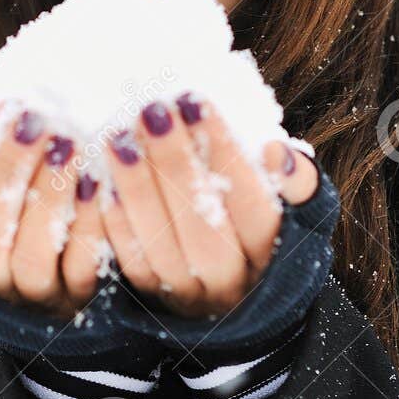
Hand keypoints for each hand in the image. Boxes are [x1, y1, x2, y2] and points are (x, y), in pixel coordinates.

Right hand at [0, 102, 108, 319]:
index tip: (11, 108)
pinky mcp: (80, 300)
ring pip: (32, 256)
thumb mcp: (13, 180)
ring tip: (73, 146)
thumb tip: (13, 96)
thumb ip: (5, 148)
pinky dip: (92, 224)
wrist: (76, 274)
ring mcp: (35, 293)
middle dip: (11, 172)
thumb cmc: (38, 206)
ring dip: (51, 198)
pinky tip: (103, 182)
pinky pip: (83, 268)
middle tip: (41, 122)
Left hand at [97, 91, 319, 318]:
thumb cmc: (253, 222)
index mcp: (271, 250)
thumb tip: (277, 153)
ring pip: (161, 242)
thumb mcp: (288, 206)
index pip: (251, 201)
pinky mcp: (151, 296)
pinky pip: (131, 261)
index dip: (223, 151)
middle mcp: (231, 279)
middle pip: (203, 223)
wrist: (224, 289)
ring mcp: (188, 292)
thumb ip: (294, 181)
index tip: (195, 101)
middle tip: (151, 110)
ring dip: (137, 186)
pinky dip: (117, 220)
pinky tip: (103, 182)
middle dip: (175, 162)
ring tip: (119, 137)